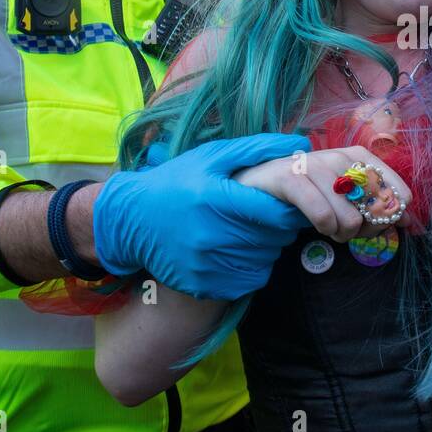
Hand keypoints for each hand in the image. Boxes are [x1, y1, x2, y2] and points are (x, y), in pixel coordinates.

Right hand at [93, 133, 311, 300]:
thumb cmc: (176, 182)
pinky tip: (236, 250)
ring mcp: (206, 265)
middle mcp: (210, 236)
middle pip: (273, 237)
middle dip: (277, 225)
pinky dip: (252, 265)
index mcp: (214, 199)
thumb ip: (257, 150)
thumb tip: (300, 146)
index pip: (274, 212)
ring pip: (265, 258)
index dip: (285, 206)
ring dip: (266, 246)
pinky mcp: (205, 286)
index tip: (282, 201)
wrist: (131, 220)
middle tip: (263, 215)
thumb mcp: (211, 157)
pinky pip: (251, 278)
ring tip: (247, 230)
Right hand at [233, 145, 411, 242]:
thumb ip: (376, 205)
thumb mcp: (346, 196)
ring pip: (351, 218)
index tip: (375, 226)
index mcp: (360, 157)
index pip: (398, 193)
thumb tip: (409, 221)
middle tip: (347, 230)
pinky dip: (324, 228)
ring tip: (329, 227)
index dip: (391, 218)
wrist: (260, 183)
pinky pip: (323, 216)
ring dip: (341, 233)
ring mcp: (316, 165)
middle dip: (365, 230)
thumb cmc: (309, 191)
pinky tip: (318, 226)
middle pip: (376, 209)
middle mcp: (341, 156)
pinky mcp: (291, 178)